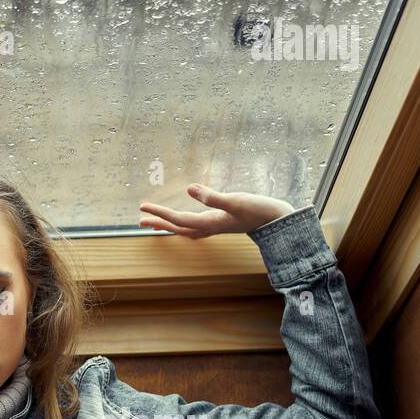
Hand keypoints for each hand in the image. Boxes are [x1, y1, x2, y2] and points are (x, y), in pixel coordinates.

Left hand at [138, 184, 296, 237]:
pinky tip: (184, 221)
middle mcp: (210, 227)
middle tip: (140, 220)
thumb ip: (212, 196)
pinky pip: (196, 226)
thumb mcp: (236, 201)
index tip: (142, 207)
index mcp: (210, 222)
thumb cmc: (259, 210)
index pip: (178, 219)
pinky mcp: (222, 222)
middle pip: (178, 227)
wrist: (279, 220)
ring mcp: (216, 226)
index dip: (159, 213)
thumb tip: (189, 189)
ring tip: (155, 224)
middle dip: (159, 223)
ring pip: (186, 229)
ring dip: (169, 226)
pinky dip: (184, 224)